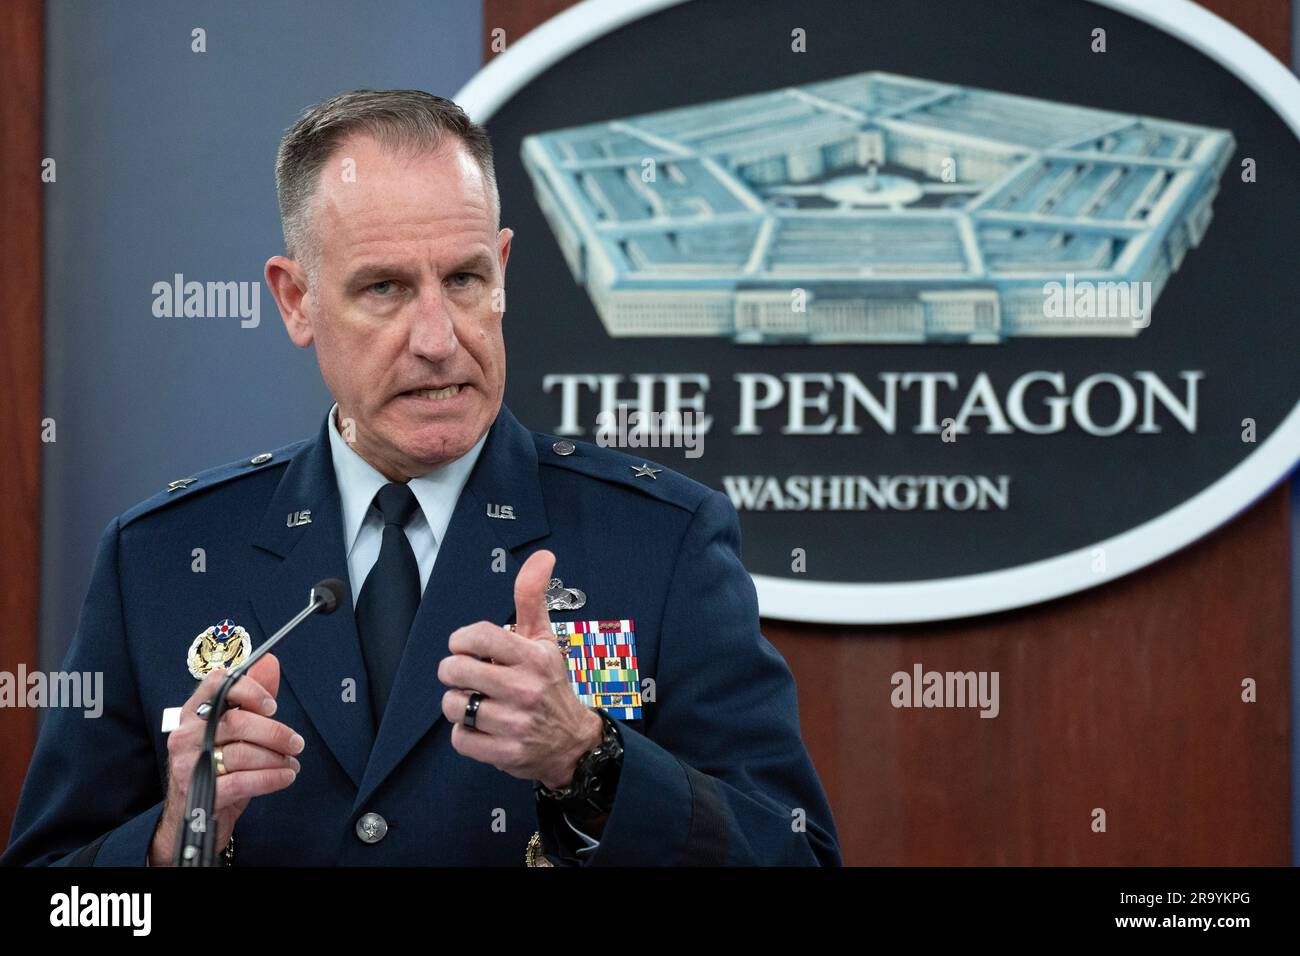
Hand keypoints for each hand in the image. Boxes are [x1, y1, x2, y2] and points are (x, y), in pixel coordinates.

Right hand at [148, 654, 302, 865]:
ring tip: (292, 763)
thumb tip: (269, 662)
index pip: (216, 685)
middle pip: (237, 722)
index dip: (248, 690)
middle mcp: (186, 735)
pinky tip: (285, 777)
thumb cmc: (218, 765)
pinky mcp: (199, 792)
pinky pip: (241, 782)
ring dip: (276, 758)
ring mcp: (188, 765)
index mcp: (194, 712)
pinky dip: (270, 779)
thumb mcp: (235, 730)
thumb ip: (252, 695)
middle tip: (296, 743)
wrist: (193, 814)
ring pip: (241, 753)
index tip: (272, 705)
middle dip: (274, 732)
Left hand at [438, 549, 602, 788]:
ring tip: (479, 703)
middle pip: (455, 670)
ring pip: (453, 704)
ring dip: (459, 705)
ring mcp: (515, 723)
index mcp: (533, 656)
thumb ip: (532, 598)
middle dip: (455, 672)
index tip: (468, 648)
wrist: (572, 742)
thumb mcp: (544, 640)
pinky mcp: (506, 753)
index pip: (476, 636)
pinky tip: (483, 728)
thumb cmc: (550, 684)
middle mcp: (525, 688)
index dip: (461, 641)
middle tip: (470, 677)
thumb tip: (543, 554)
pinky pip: (459, 738)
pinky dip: (466, 734)